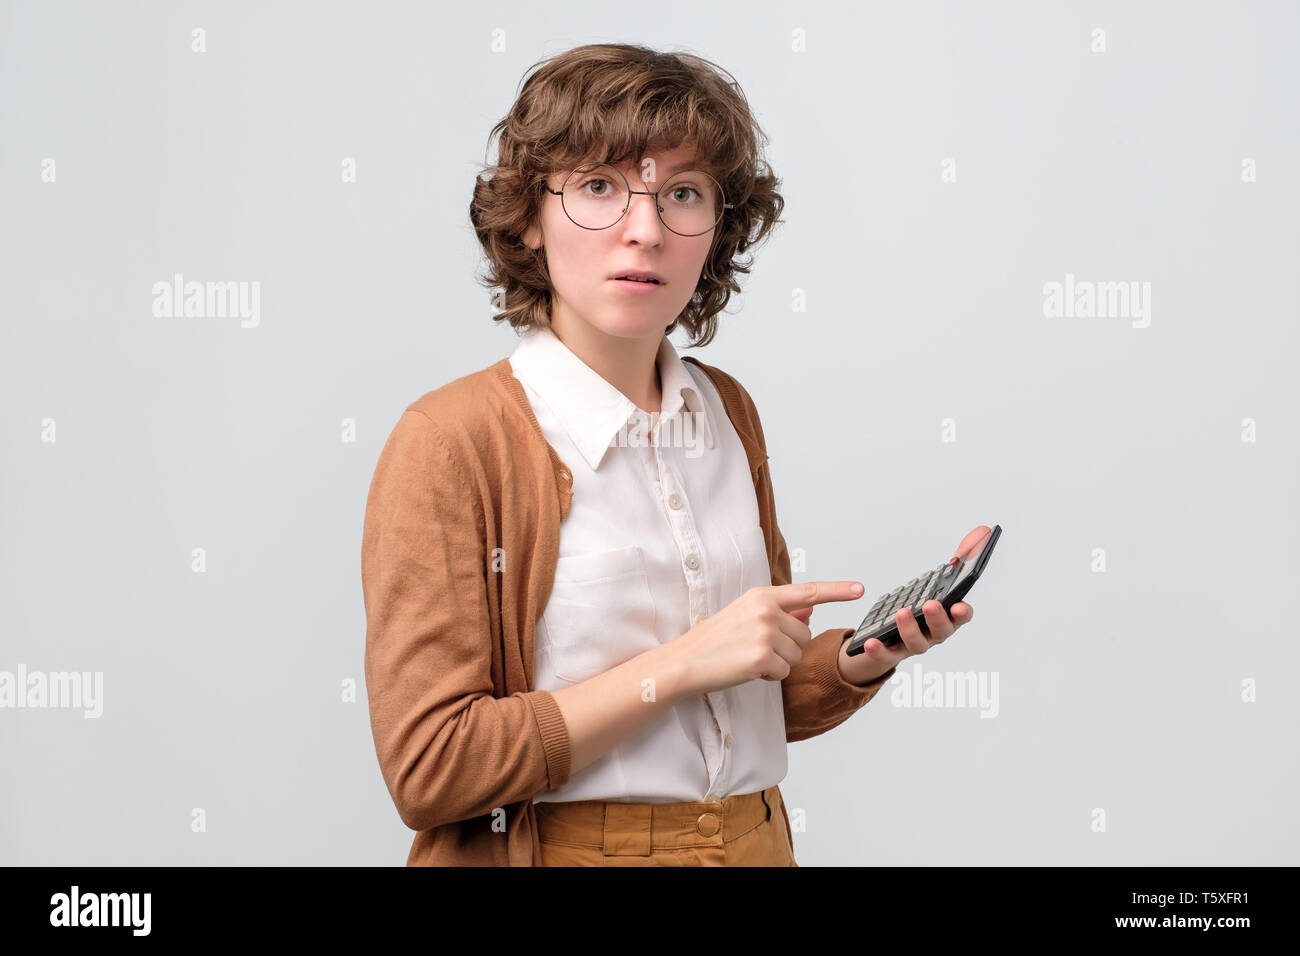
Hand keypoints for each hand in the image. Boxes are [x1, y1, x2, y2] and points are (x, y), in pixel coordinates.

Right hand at [670, 580, 865, 695]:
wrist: (685, 661)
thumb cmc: (714, 639)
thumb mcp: (746, 615)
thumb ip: (780, 612)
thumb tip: (809, 611)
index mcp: (763, 596)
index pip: (809, 591)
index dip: (838, 590)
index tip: (860, 589)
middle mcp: (766, 610)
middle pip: (805, 635)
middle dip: (788, 647)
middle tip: (756, 648)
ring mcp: (765, 633)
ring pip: (797, 655)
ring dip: (779, 663)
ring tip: (750, 657)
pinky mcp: (763, 657)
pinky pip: (784, 671)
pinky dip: (770, 675)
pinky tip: (748, 669)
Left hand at [840, 525, 986, 680]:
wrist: (891, 636)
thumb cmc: (921, 605)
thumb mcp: (939, 579)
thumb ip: (960, 557)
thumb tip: (983, 529)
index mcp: (946, 616)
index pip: (960, 617)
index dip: (962, 613)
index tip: (960, 606)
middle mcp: (933, 634)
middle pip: (941, 632)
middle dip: (937, 619)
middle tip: (930, 604)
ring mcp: (913, 644)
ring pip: (917, 643)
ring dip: (910, 629)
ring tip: (901, 612)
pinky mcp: (891, 652)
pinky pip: (887, 655)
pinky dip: (880, 650)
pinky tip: (872, 640)